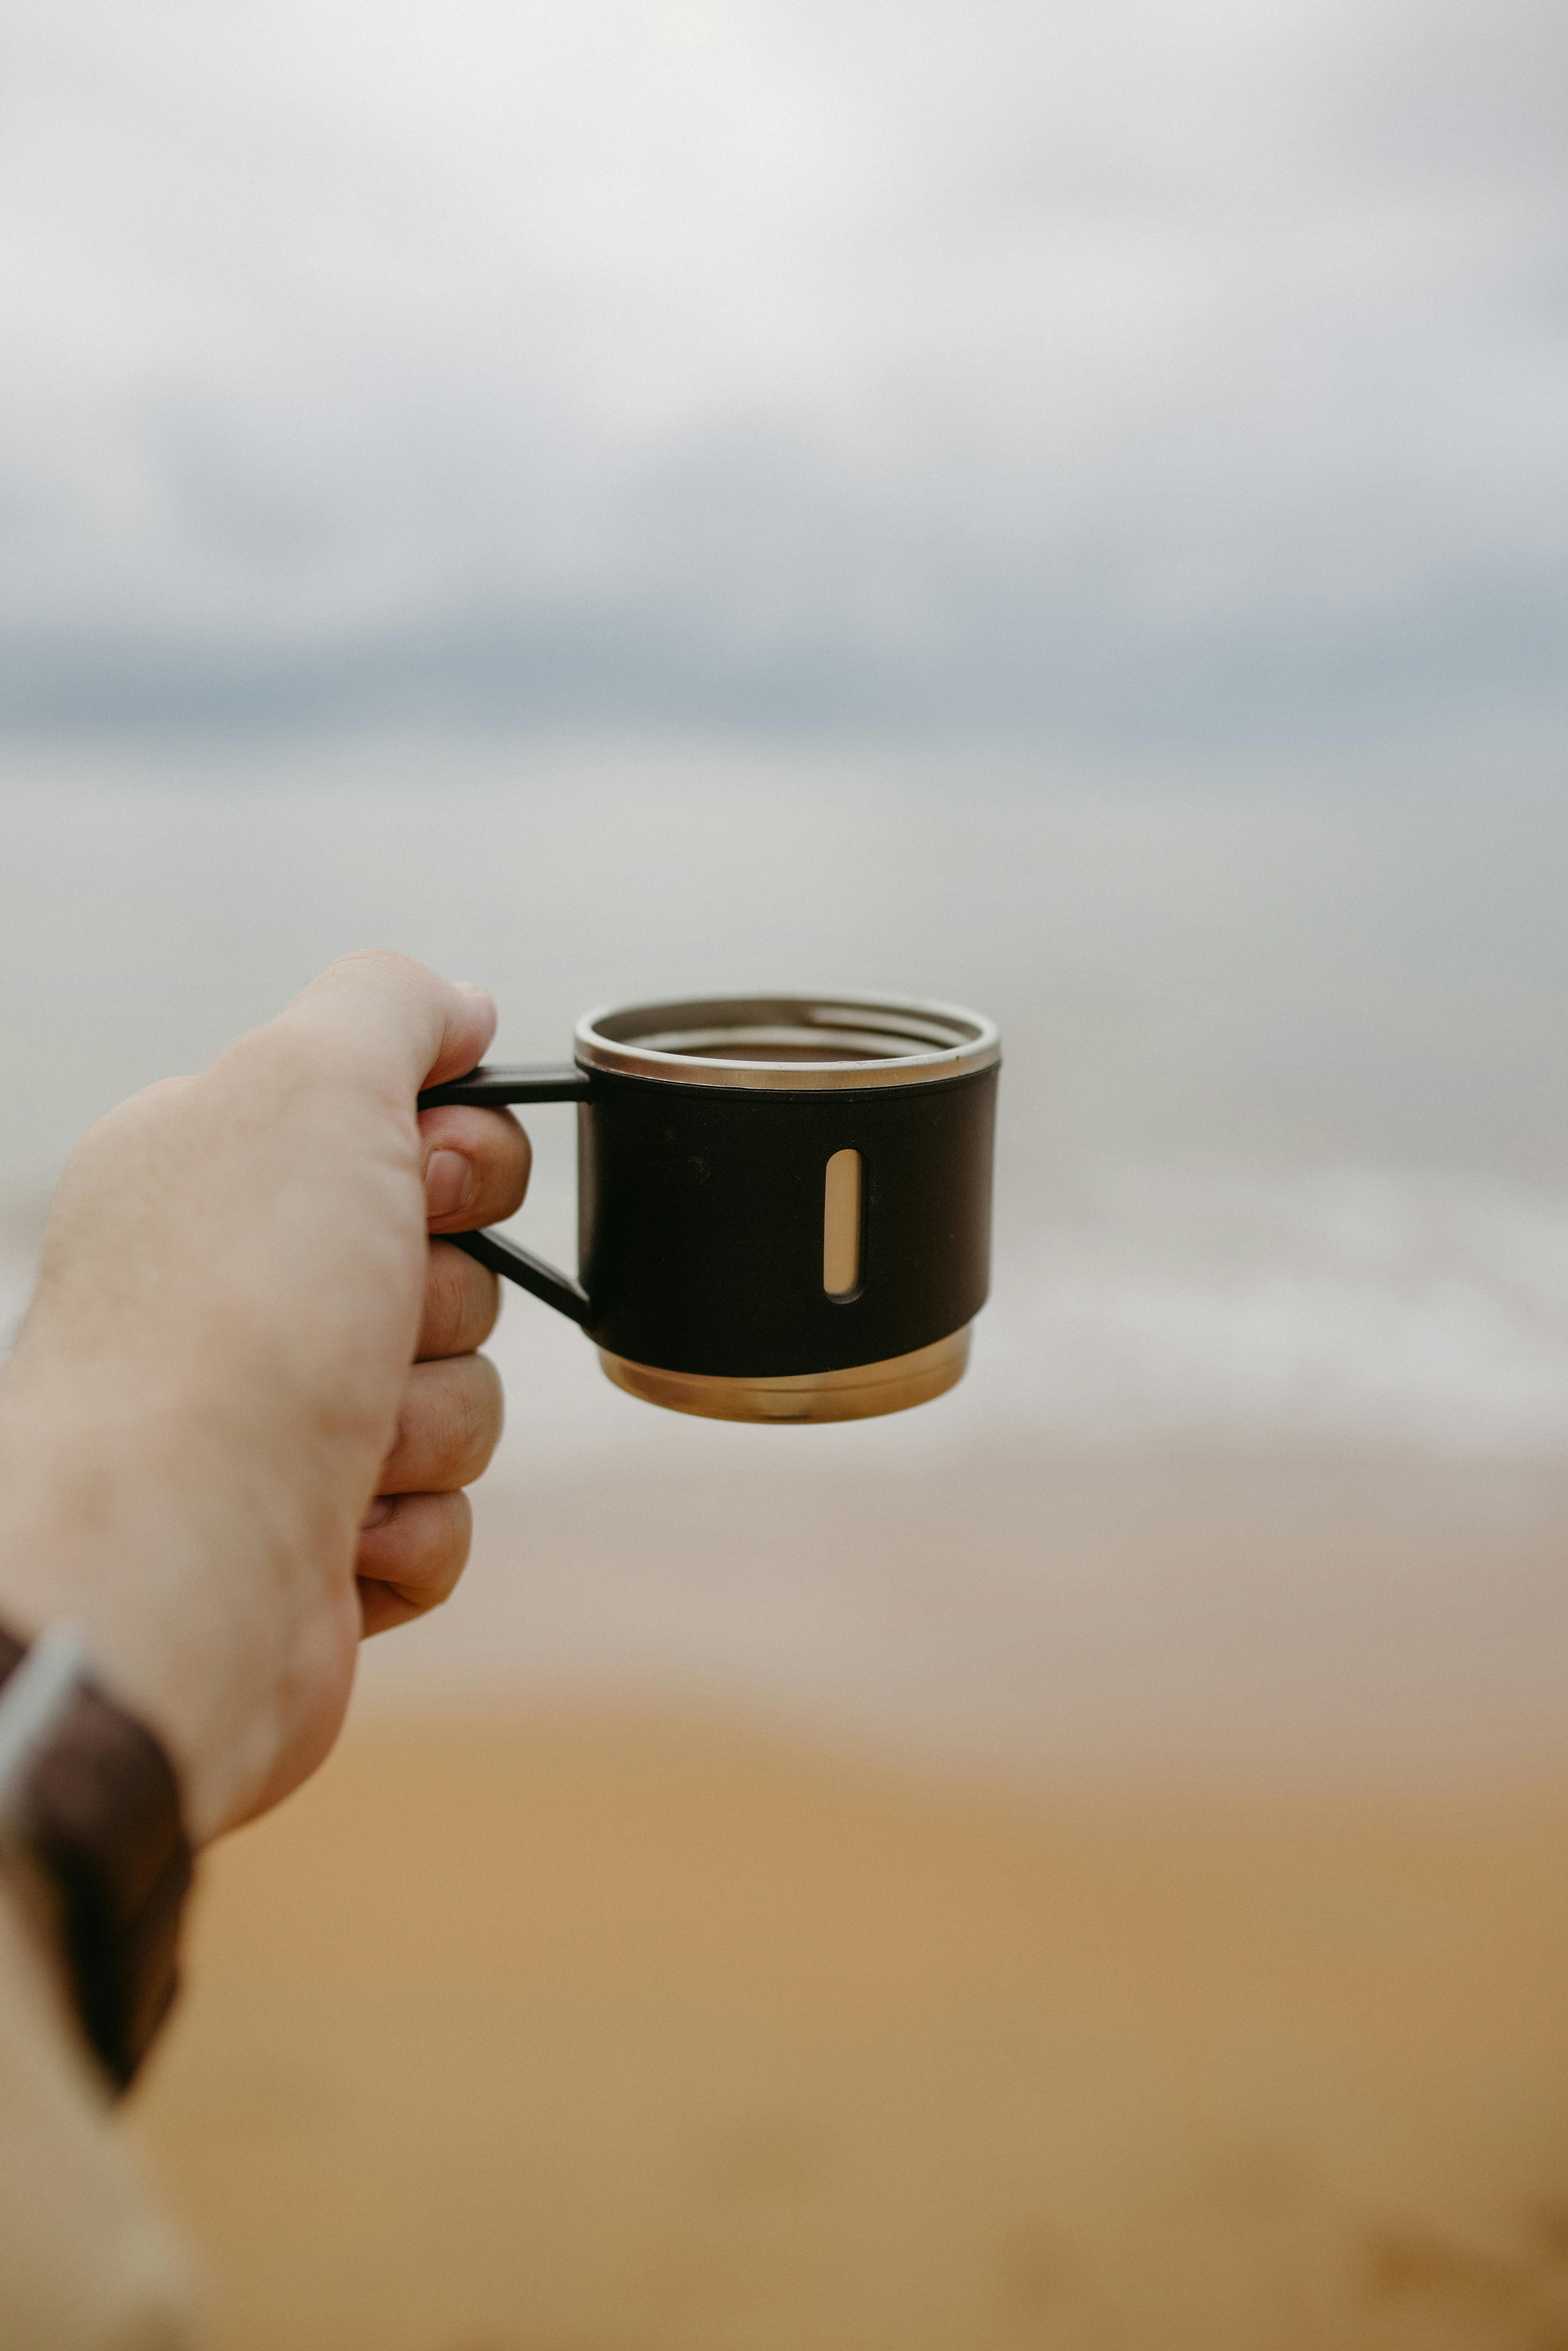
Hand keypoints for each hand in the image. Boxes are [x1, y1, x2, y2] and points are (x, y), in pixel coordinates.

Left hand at [0, 953, 527, 1841]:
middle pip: (450, 1270)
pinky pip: (442, 1516)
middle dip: (442, 1298)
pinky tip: (335, 1528)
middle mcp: (235, 1296)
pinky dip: (411, 1524)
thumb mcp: (311, 1080)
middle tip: (372, 1314)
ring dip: (429, 1422)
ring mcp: (270, 1428)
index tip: (425, 1183)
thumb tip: (461, 1005)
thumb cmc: (233, 1321)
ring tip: (342, 1444)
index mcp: (215, 1176)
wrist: (173, 1559)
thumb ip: (390, 1006)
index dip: (456, 1159)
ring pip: (456, 1398)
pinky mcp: (313, 1543)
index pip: (404, 1133)